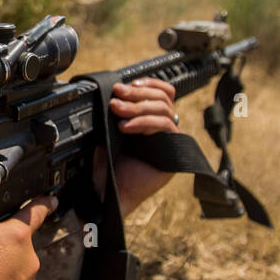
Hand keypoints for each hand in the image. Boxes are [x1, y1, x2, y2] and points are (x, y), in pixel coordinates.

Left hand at [95, 77, 179, 215]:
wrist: (109, 195)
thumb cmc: (106, 169)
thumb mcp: (107, 137)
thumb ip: (113, 117)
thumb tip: (114, 95)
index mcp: (149, 122)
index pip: (162, 94)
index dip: (148, 84)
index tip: (127, 84)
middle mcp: (161, 129)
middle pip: (162, 98)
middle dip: (137, 93)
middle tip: (117, 94)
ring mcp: (169, 140)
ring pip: (163, 109)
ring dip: (138, 105)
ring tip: (117, 110)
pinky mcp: (172, 152)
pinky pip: (165, 126)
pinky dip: (144, 122)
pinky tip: (125, 128)